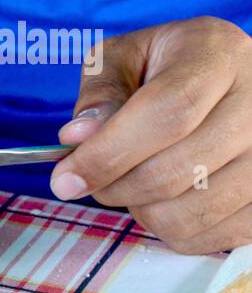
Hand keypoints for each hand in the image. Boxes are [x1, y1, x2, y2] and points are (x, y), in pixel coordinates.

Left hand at [51, 16, 251, 253]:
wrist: (228, 78)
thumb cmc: (166, 67)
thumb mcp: (123, 58)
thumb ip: (99, 94)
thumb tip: (78, 138)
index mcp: (218, 55)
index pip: (169, 112)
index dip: (110, 153)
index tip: (65, 178)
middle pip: (178, 170)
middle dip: (115, 187)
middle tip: (90, 182)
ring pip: (192, 212)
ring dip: (143, 210)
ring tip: (134, 183)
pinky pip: (211, 237)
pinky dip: (171, 229)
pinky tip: (164, 200)